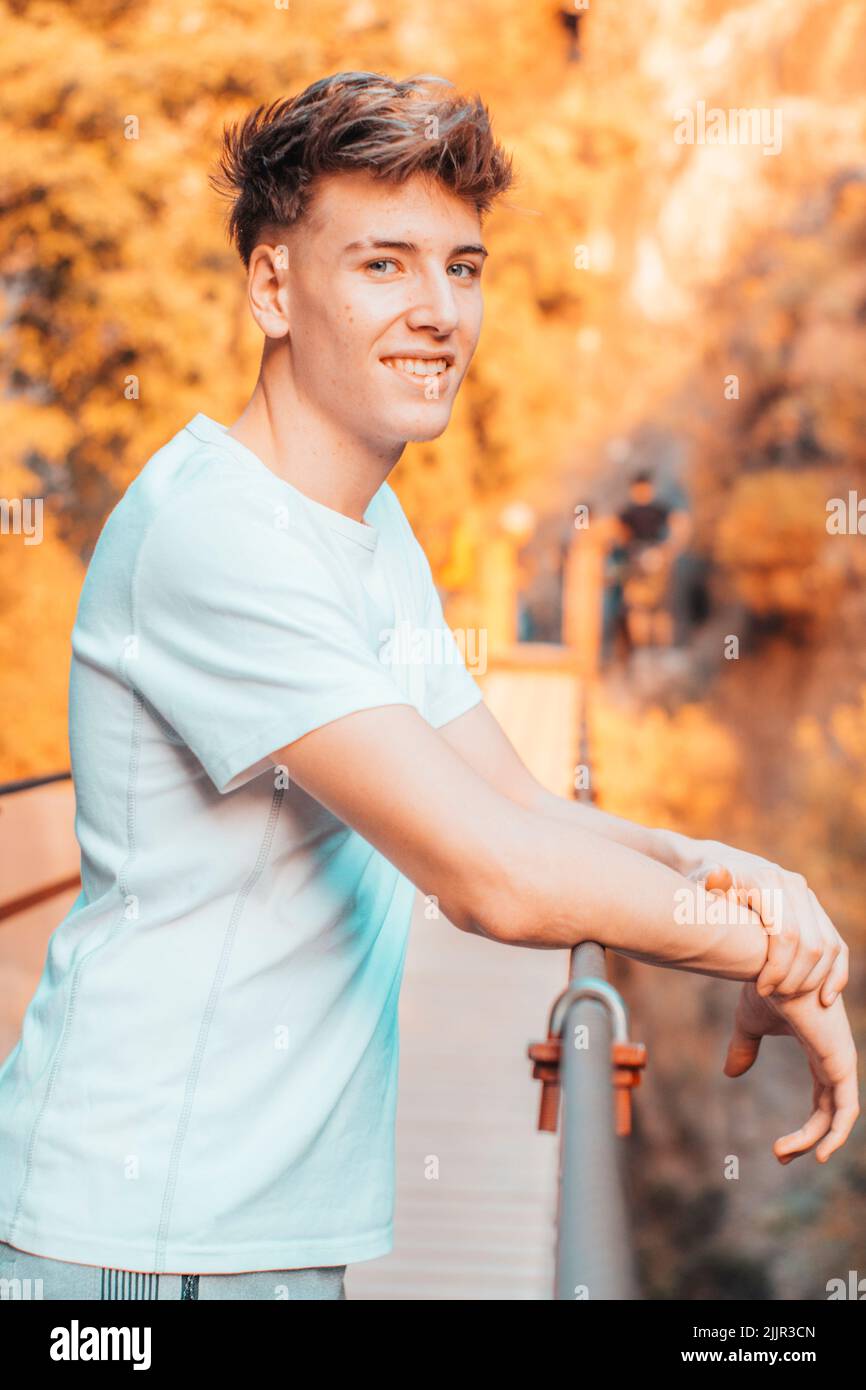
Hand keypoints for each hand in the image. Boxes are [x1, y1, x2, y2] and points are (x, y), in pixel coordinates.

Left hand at [686, 842, 847, 1005]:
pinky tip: (825, 998)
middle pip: (811, 943)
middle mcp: (793, 884)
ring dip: (813, 978)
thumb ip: (708, 885)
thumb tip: (716, 876)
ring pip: (828, 945)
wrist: (718, 866)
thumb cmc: (703, 884)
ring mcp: (807, 896)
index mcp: (766, 880)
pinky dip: (834, 972)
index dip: (778, 968)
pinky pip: (835, 943)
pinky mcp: (815, 909)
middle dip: (795, 977)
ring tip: (786, 996)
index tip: (762, 990)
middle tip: (774, 995)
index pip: (787, 933)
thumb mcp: (700, 885)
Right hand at [724, 981, 859, 1162]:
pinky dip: (836, 1132)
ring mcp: (839, 1059)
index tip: (779, 1149)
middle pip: (829, 1111)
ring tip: (782, 1154)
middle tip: (779, 1156)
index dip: (806, 1127)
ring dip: (815, 1139)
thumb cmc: (760, 984)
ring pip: (837, 1115)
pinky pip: (846, 1109)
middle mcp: (834, 1055)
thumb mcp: (749, 1023)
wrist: (769, 965)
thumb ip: (744, 1049)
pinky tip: (818, 1149)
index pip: (823, 1100)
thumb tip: (730, 1074)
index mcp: (820, 1048)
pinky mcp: (840, 1061)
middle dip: (808, 1138)